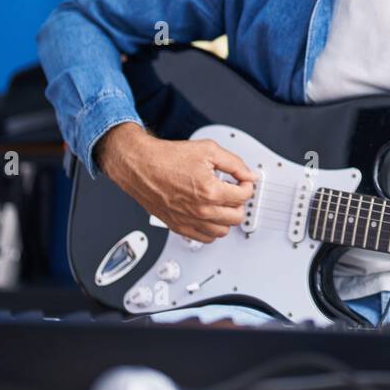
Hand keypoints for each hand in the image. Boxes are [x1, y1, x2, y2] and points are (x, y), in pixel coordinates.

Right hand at [96, 122, 257, 242]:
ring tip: (220, 203)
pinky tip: (209, 214)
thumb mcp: (208, 150)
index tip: (241, 180)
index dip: (246, 185)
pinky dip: (211, 229)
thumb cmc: (167, 158)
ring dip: (226, 217)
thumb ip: (234, 163)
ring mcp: (189, 221)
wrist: (140, 166)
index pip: (244, 196)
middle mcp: (201, 210)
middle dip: (239, 202)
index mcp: (210, 191)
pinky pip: (205, 239)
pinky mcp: (179, 227)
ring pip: (223, 231)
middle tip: (232, 191)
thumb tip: (249, 174)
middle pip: (237, 216)